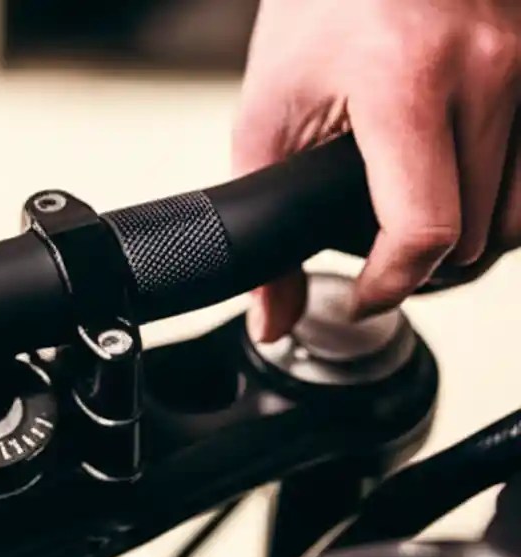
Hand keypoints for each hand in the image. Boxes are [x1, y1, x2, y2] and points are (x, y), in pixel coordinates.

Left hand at [236, 0, 520, 339]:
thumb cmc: (322, 10)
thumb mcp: (270, 111)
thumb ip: (265, 218)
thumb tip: (275, 319)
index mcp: (405, 79)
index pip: (424, 227)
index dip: (389, 283)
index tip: (362, 295)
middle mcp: (488, 64)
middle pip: (475, 232)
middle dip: (419, 257)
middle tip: (376, 244)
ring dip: (471, 233)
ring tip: (418, 217)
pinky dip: (507, 197)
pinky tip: (463, 186)